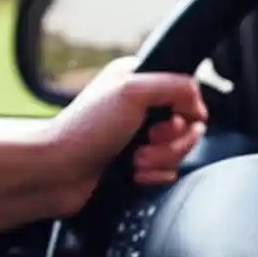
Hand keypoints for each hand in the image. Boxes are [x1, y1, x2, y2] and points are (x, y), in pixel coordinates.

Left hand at [42, 57, 207, 210]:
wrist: (58, 174)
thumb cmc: (84, 131)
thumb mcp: (132, 92)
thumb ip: (176, 87)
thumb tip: (199, 104)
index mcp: (138, 80)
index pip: (186, 91)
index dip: (185, 110)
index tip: (168, 119)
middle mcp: (140, 107)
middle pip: (188, 124)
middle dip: (172, 140)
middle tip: (147, 141)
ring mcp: (140, 137)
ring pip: (180, 150)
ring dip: (161, 159)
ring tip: (136, 161)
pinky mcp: (139, 164)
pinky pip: (168, 171)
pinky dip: (153, 176)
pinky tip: (133, 174)